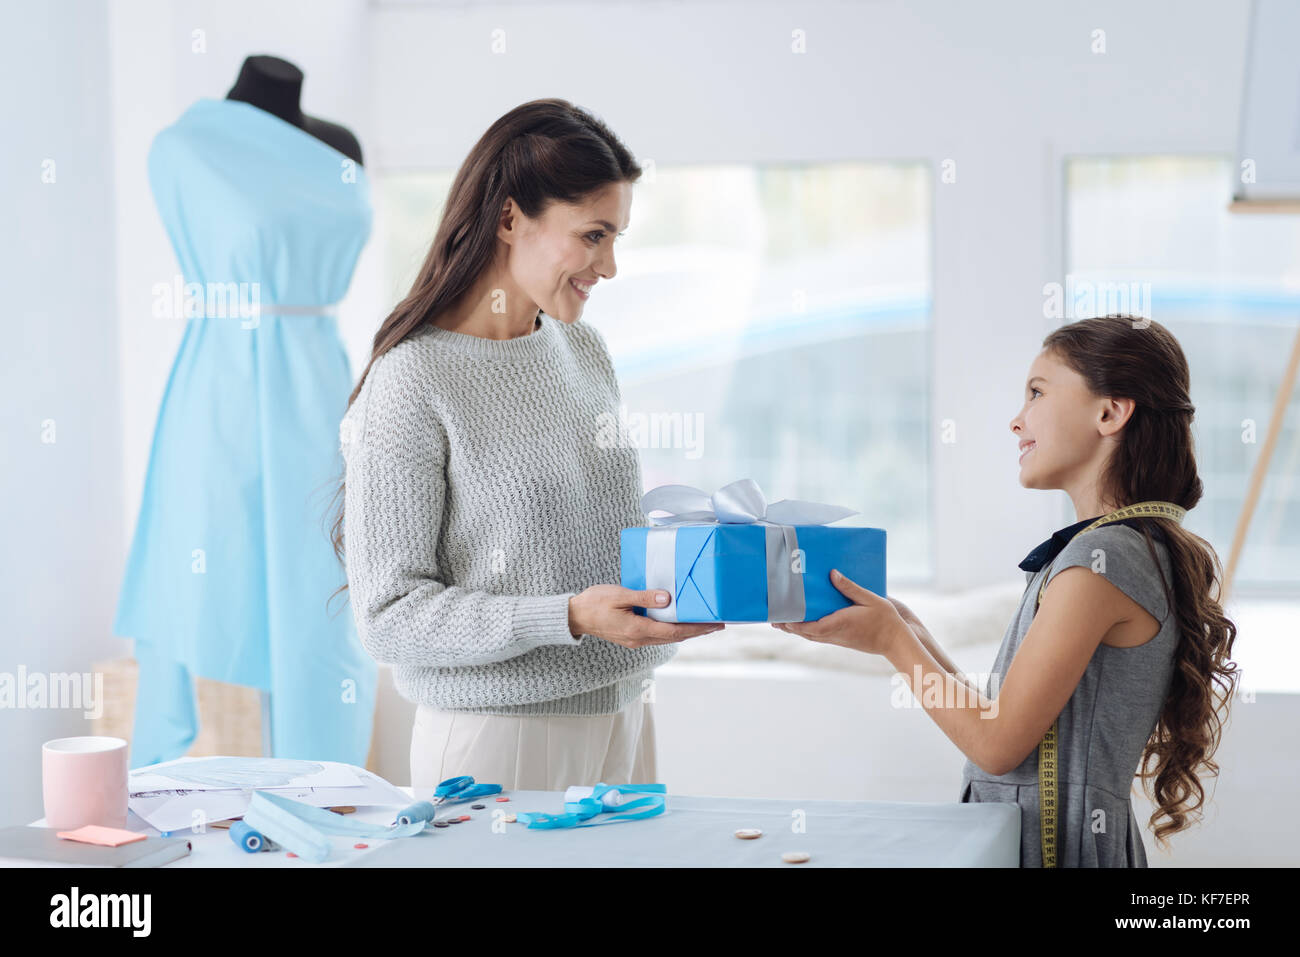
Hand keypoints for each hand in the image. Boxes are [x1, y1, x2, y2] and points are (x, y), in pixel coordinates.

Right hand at [569, 585, 723, 648]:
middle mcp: (639, 639)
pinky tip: (677, 621)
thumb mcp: (619, 595)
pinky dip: (672, 629)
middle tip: (716, 623)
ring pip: (667, 637)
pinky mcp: (631, 636)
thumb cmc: (594, 603)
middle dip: (697, 631)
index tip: (714, 624)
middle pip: (675, 637)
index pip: (675, 631)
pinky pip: (657, 635)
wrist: (574, 616)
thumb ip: (643, 597)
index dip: (696, 629)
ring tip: (702, 623)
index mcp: (638, 630)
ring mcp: (635, 640)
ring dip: (685, 631)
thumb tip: (667, 599)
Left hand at [773, 569, 908, 655]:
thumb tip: (832, 574)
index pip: (810, 626)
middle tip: (773, 618)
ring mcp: (838, 639)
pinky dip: (808, 631)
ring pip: (812, 636)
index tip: (780, 618)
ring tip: (782, 621)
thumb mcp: (870, 599)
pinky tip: (804, 625)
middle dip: (788, 626)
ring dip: (796, 630)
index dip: (793, 623)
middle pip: (805, 632)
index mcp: (840, 624)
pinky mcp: (842, 640)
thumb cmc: (885, 620)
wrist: (897, 641)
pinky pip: (820, 636)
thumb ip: (850, 587)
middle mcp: (835, 634)